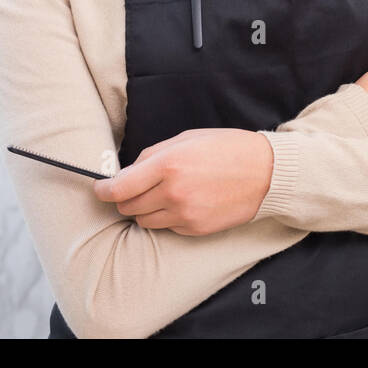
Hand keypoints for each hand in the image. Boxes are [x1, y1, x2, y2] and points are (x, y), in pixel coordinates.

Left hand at [93, 129, 273, 234]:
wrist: (267, 173)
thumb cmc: (229, 148)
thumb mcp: (188, 138)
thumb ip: (153, 155)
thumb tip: (126, 173)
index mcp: (168, 165)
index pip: (118, 188)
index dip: (103, 190)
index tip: (100, 188)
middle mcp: (172, 192)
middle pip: (127, 207)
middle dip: (124, 198)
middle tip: (133, 187)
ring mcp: (184, 214)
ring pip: (143, 221)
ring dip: (144, 209)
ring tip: (160, 194)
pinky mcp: (195, 229)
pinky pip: (166, 227)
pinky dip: (166, 217)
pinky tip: (182, 202)